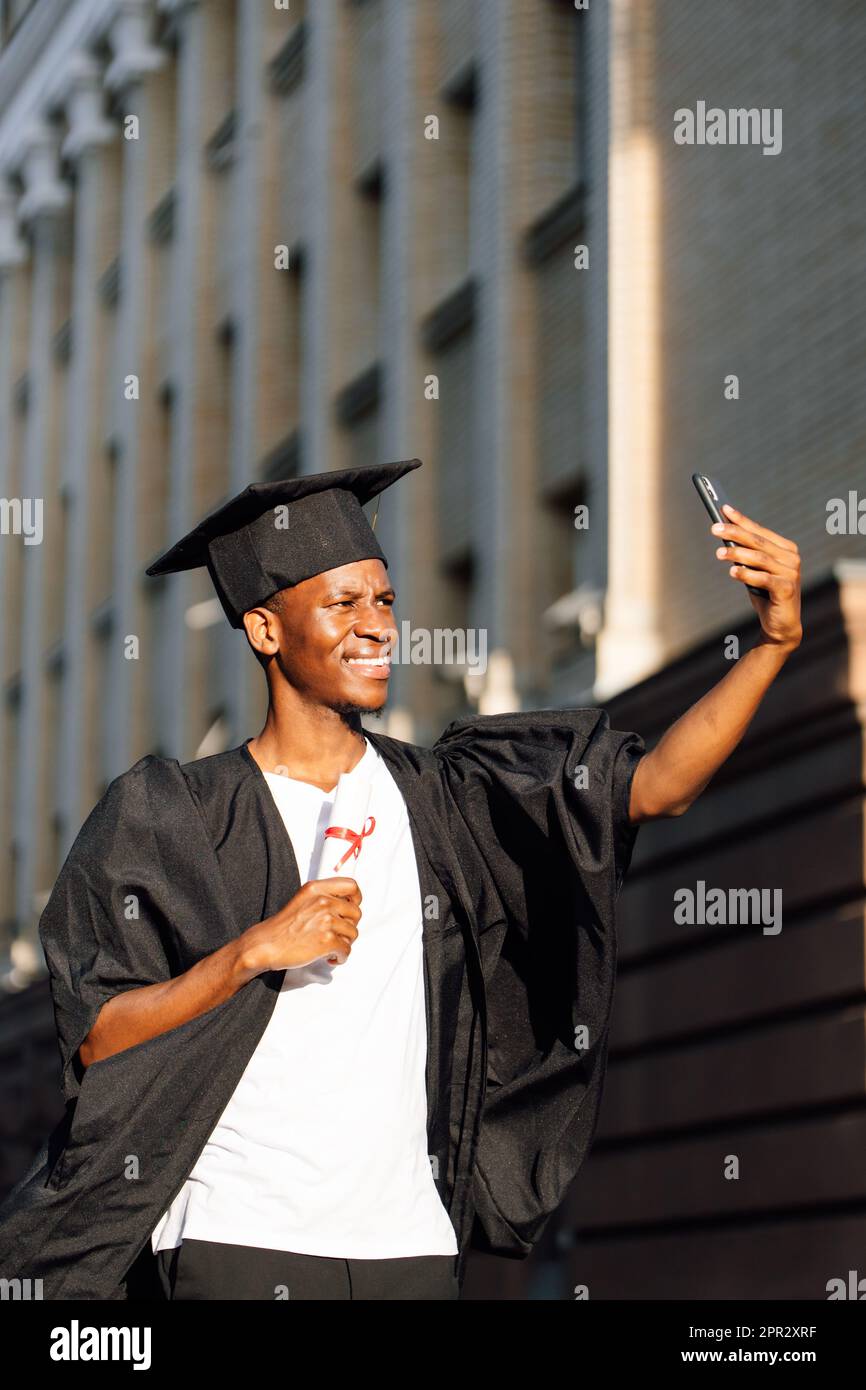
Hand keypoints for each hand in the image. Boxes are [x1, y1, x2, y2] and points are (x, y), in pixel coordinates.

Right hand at [239, 878, 361, 974]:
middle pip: (356, 913)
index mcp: (316, 889)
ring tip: (331, 947)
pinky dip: (341, 957)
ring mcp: (326, 921)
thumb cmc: (282, 927)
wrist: (265, 945)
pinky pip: (347, 950)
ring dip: (345, 943)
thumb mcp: (302, 900)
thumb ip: (323, 898)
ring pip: (353, 933)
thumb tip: (347, 905)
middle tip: (338, 934)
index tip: (352, 908)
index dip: (356, 899)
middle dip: (349, 926)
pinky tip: (330, 958)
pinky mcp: (327, 940)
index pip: (351, 886)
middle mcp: (323, 902)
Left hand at [711, 503, 802, 649]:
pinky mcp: (787, 589)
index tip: (724, 509)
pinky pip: (764, 578)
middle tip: (715, 528)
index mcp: (786, 549)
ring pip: (760, 559)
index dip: (742, 520)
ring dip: (737, 554)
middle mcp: (791, 558)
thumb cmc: (765, 594)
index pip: (760, 531)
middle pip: (758, 542)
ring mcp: (791, 573)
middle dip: (735, 532)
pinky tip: (732, 572)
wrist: (780, 625)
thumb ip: (746, 555)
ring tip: (718, 553)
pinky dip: (747, 574)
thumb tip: (724, 536)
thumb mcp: (754, 571)